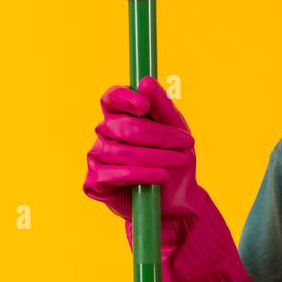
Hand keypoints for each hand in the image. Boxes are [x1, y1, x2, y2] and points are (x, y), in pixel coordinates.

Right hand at [83, 76, 208, 223]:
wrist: (177, 199)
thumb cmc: (175, 160)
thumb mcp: (177, 132)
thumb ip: (162, 106)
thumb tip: (145, 81)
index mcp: (120, 115)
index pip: (111, 97)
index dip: (124, 98)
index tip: (144, 106)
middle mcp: (104, 133)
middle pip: (124, 126)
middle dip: (159, 136)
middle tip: (186, 143)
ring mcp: (96, 156)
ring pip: (122, 152)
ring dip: (157, 157)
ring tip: (180, 161)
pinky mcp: (94, 181)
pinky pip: (113, 174)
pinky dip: (141, 174)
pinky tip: (160, 176)